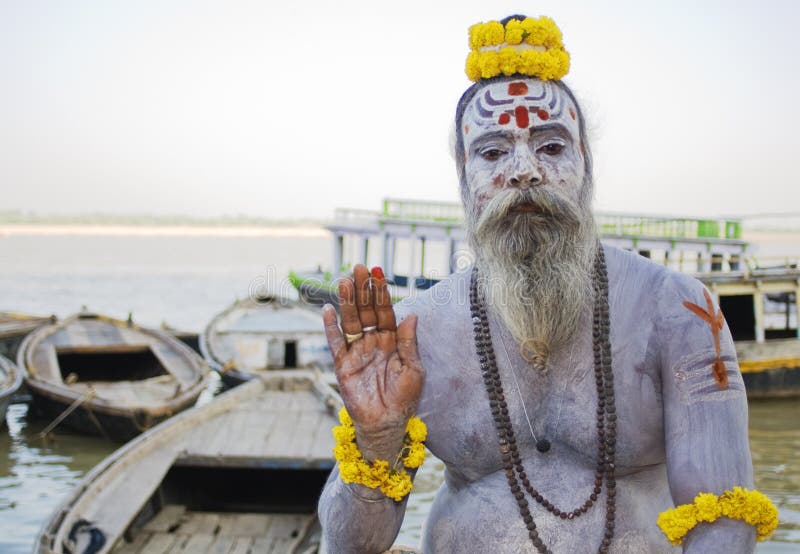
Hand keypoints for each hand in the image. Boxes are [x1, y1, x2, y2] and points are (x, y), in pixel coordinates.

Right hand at [322, 264, 423, 461]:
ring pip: (351, 321)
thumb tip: (412, 314)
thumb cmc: (404, 398)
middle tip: (358, 268)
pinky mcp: (343, 365)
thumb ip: (409, 342)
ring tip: (345, 281)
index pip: (385, 311)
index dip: (381, 292)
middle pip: (366, 310)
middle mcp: (373, 342)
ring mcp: (357, 352)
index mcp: (392, 340)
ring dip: (348, 301)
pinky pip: (336, 343)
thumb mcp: (413, 369)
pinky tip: (328, 310)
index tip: (378, 272)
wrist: (387, 424)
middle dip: (363, 289)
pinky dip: (331, 327)